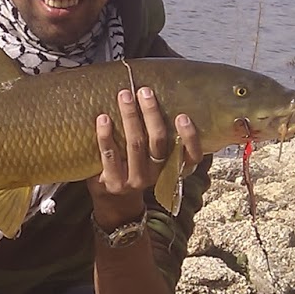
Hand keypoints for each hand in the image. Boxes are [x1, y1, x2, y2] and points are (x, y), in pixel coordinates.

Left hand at [87, 87, 204, 223]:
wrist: (115, 201)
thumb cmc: (136, 168)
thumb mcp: (155, 159)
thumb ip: (160, 139)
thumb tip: (155, 98)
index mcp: (172, 167)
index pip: (191, 156)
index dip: (190, 138)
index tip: (183, 116)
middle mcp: (156, 174)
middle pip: (158, 142)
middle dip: (151, 114)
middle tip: (144, 92)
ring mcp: (135, 180)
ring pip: (135, 145)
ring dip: (129, 117)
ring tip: (124, 96)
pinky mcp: (114, 182)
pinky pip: (110, 155)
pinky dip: (106, 135)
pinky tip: (103, 118)